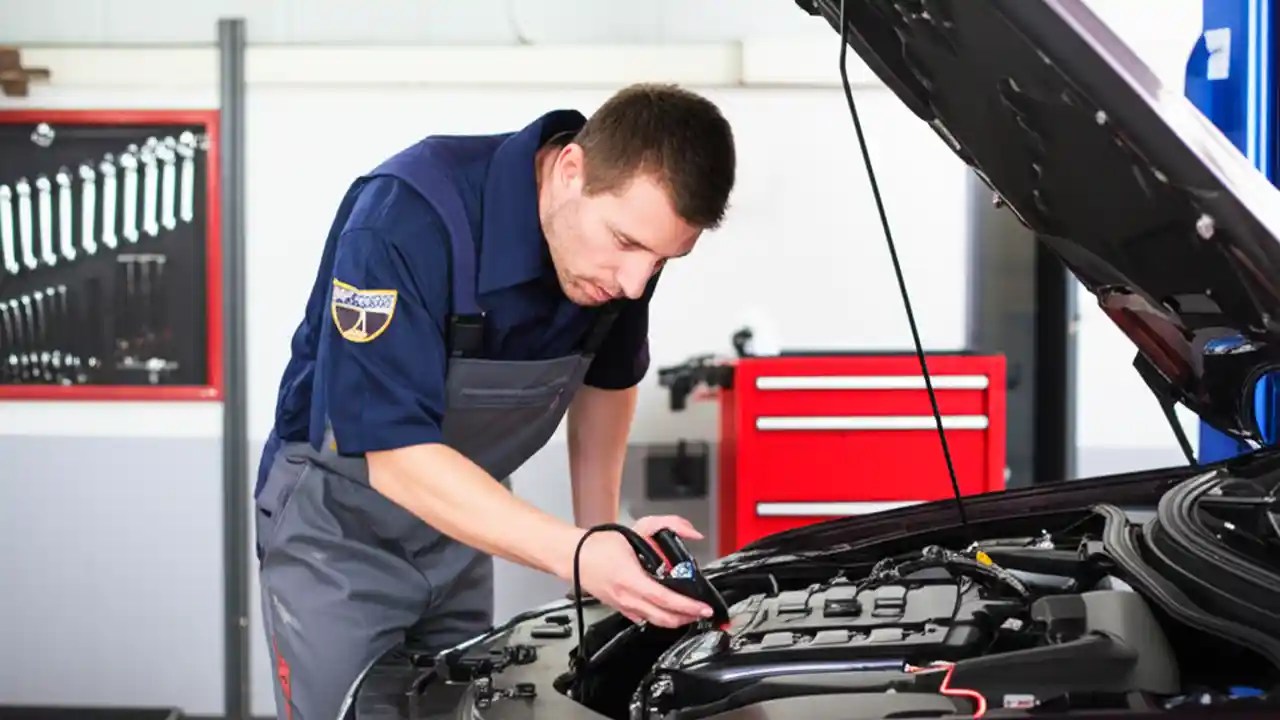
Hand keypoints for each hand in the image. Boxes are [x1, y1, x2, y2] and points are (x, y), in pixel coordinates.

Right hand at [573, 517, 712, 627]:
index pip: (666, 599)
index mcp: (632, 578)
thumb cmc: (598, 545)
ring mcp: (623, 605)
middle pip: (664, 617)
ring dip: (675, 620)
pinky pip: (643, 619)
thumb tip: (691, 532)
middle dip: (687, 617)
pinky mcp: (619, 608)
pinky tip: (667, 612)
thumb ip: (668, 525)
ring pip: (655, 621)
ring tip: (689, 614)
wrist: (572, 556)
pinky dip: (659, 618)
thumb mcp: (637, 528)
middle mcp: (628, 597)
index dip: (688, 606)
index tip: (703, 608)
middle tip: (702, 613)